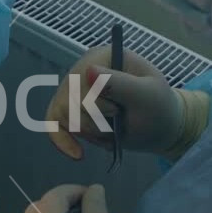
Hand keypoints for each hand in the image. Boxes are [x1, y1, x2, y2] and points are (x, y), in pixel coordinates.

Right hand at [45, 46, 181, 159]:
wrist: (158, 125)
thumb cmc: (158, 107)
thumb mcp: (147, 95)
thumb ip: (121, 83)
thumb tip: (89, 71)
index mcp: (102, 58)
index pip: (79, 82)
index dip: (95, 104)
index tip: (117, 111)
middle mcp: (83, 70)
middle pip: (68, 101)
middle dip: (93, 123)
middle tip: (118, 124)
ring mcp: (74, 90)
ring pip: (62, 115)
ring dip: (88, 133)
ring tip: (110, 134)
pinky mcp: (70, 109)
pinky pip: (53, 123)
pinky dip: (62, 141)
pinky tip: (77, 154)